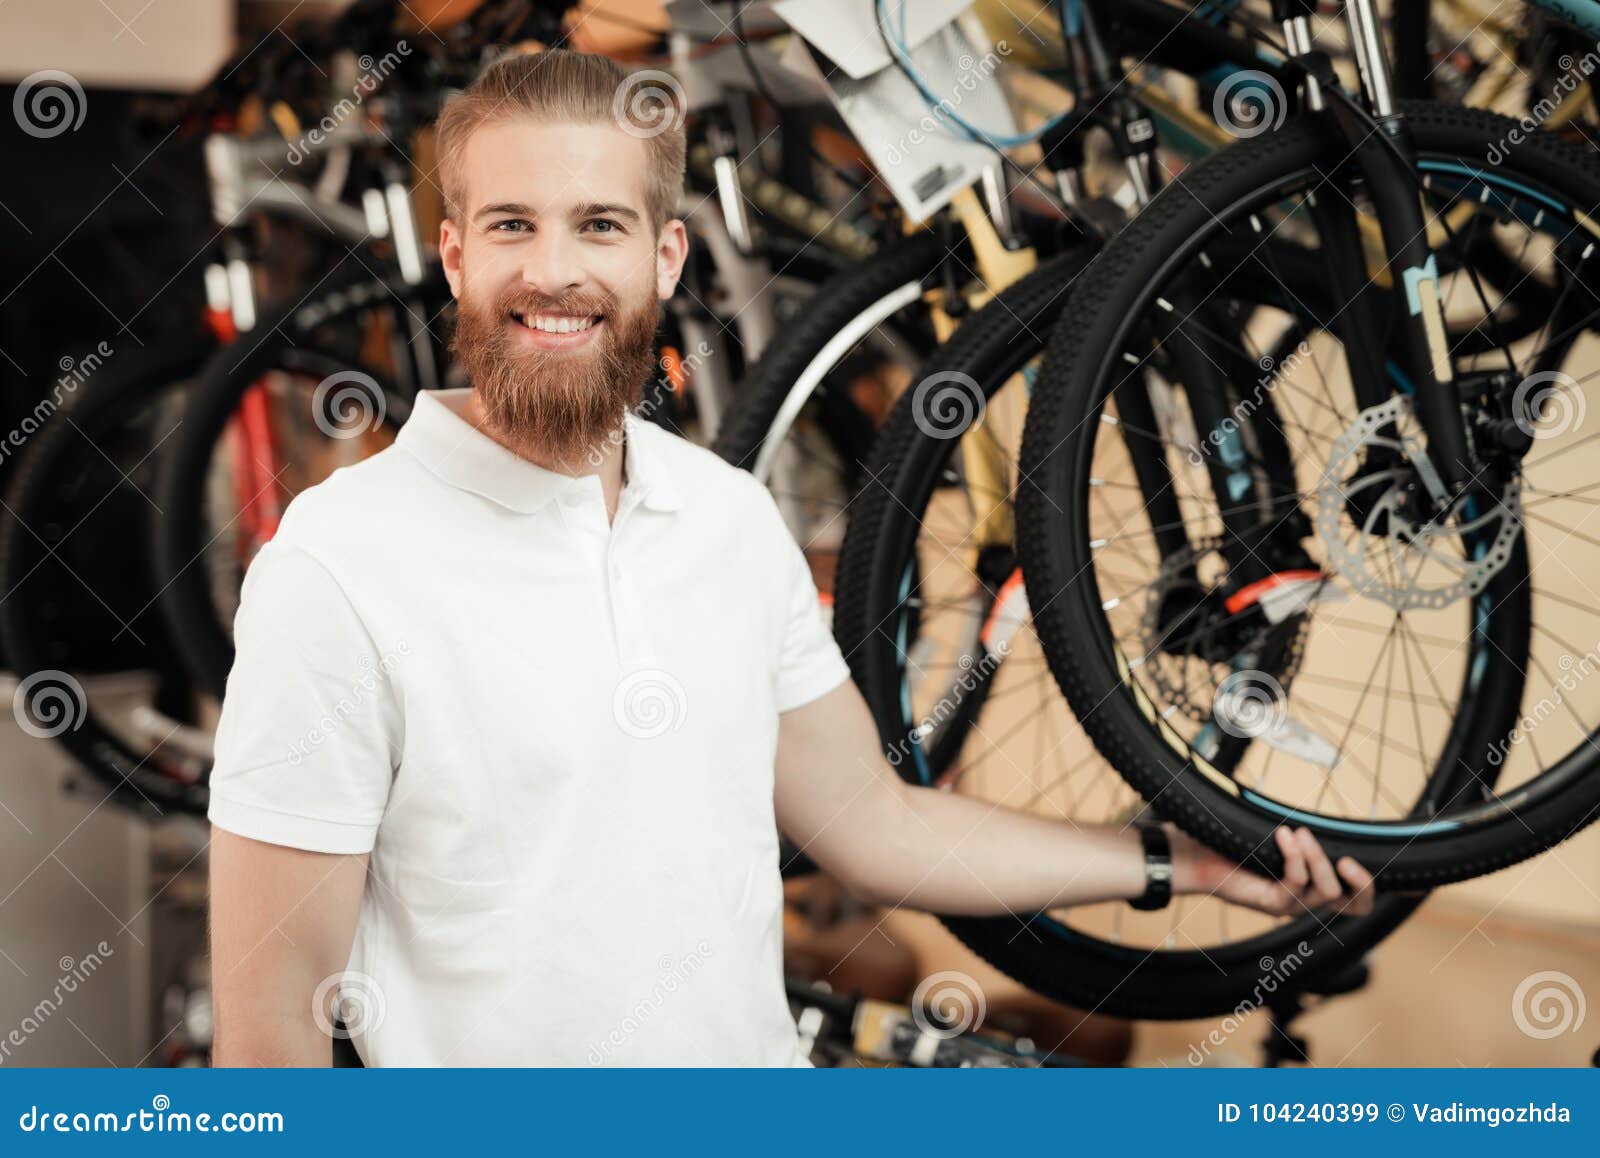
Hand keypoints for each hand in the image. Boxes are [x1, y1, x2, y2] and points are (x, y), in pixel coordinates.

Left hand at [1169, 824, 1375, 916]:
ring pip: (1326, 891)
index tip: (1379, 865)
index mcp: (1314, 886)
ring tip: (1301, 833)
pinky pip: (1295, 884)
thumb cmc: (1232, 844)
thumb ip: (1302, 836)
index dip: (1373, 889)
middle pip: (1356, 907)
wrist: (1193, 857)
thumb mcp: (1275, 838)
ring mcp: (1290, 905)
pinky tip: (1283, 837)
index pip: (1356, 901)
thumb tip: (1322, 817)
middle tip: (1346, 859)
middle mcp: (1307, 901)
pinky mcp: (1271, 904)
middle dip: (1361, 883)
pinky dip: (1294, 857)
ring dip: (1317, 858)